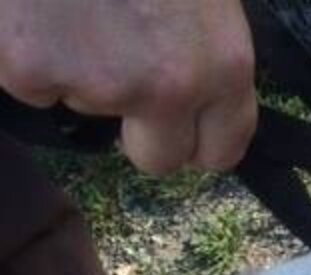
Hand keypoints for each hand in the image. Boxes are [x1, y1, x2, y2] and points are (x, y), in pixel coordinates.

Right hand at [0, 0, 256, 173]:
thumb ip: (200, 42)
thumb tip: (195, 85)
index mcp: (222, 65)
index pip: (222, 149)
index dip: (198, 137)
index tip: (183, 123)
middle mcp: (168, 87)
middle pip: (158, 158)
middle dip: (138, 124)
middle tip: (117, 63)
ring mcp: (97, 83)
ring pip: (84, 105)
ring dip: (76, 66)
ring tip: (72, 3)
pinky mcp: (30, 71)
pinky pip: (28, 82)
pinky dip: (24, 49)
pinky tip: (35, 5)